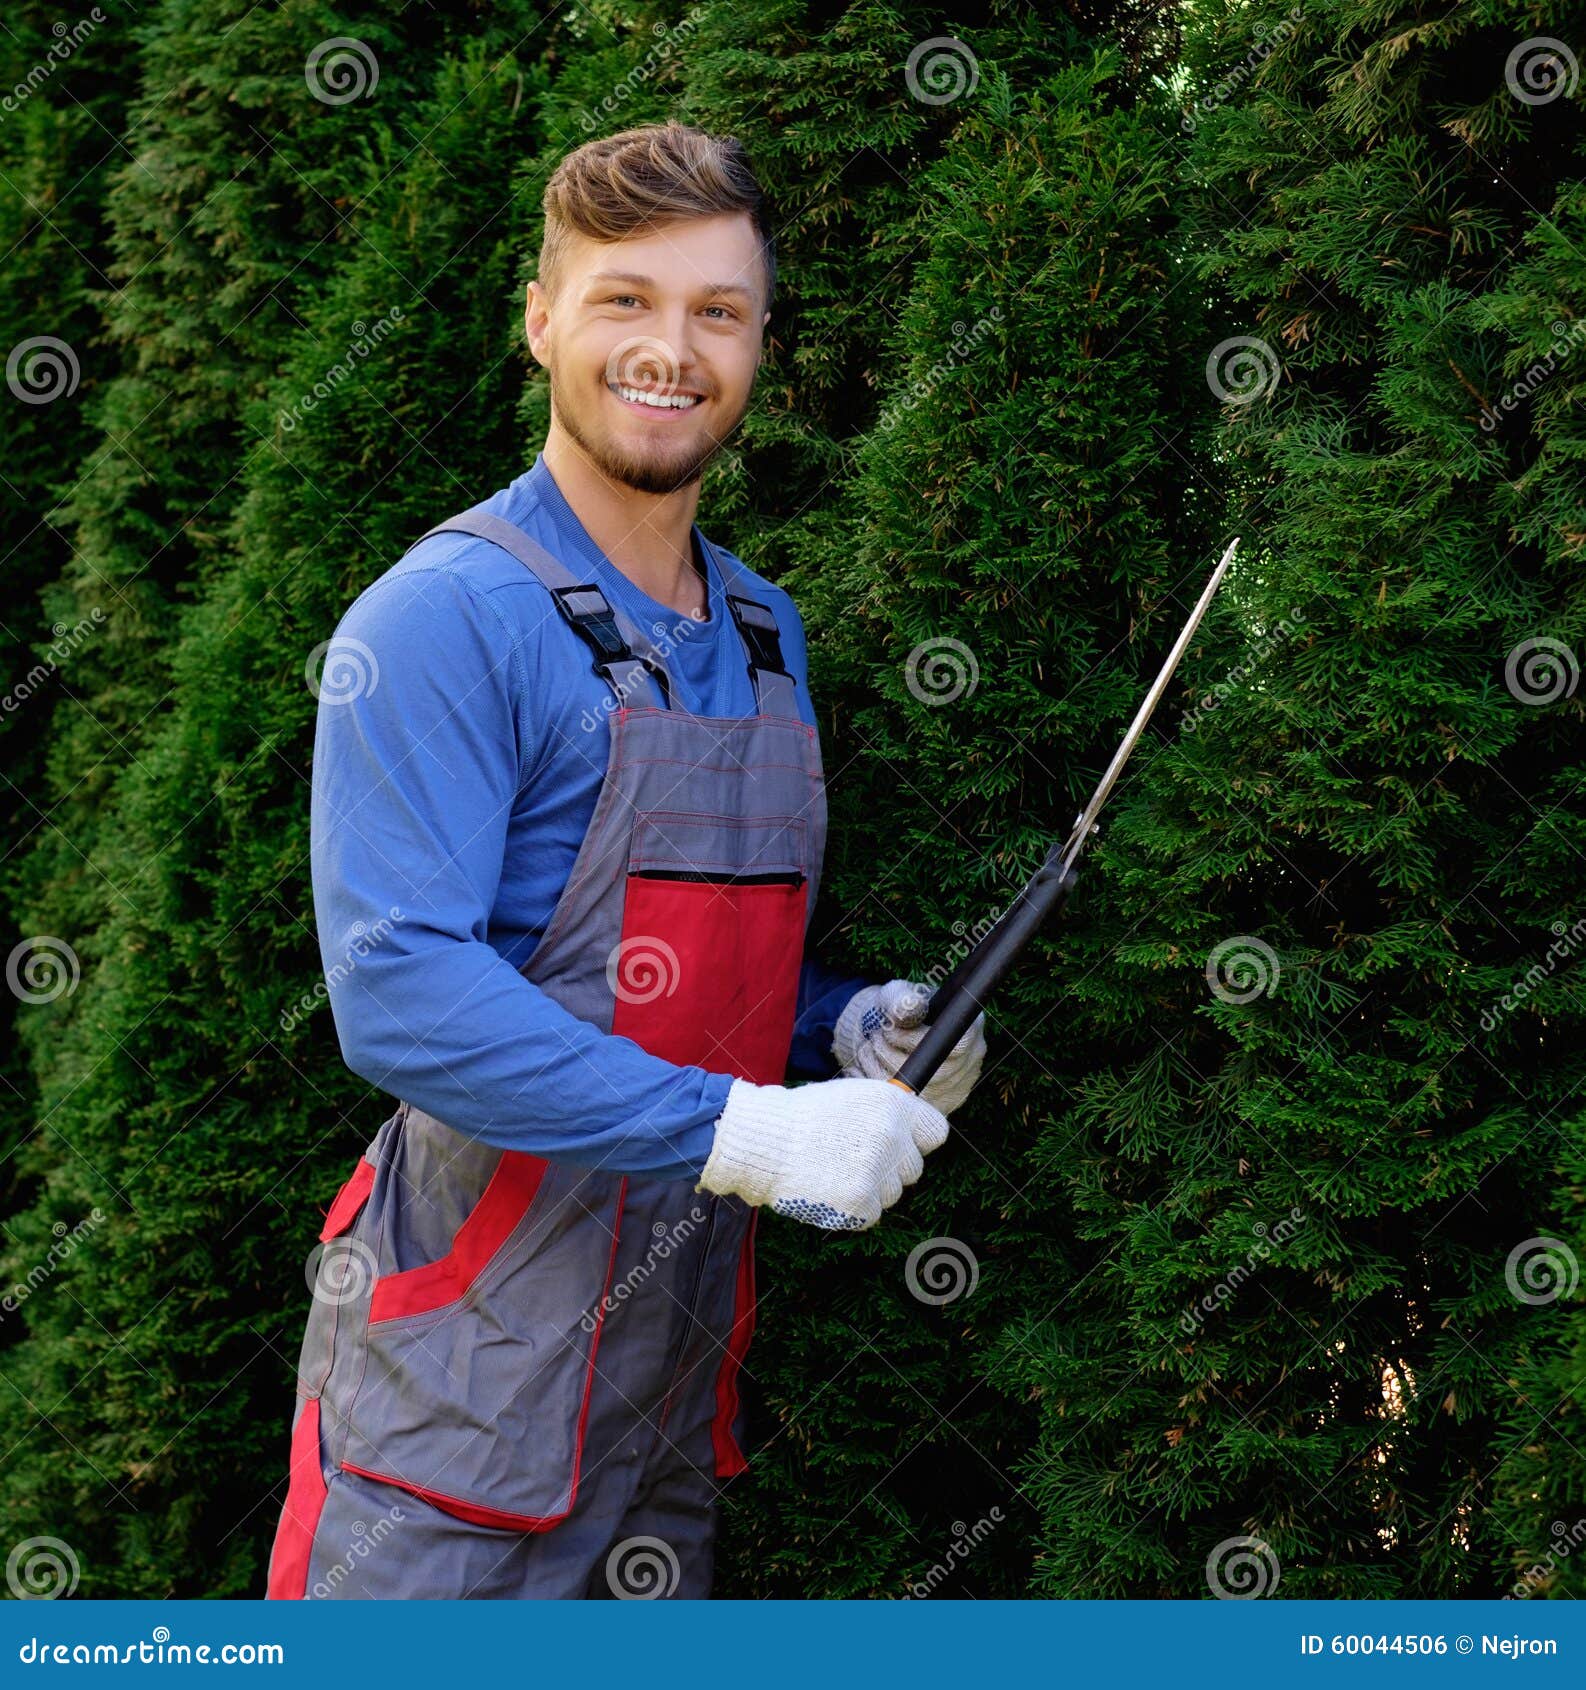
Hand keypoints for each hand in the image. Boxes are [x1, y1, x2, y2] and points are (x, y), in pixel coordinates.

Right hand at [699, 1075, 949, 1231]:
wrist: (763, 1141)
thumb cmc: (803, 1117)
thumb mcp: (851, 1097)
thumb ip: (886, 1113)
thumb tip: (911, 1130)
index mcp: (892, 1105)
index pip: (935, 1133)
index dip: (916, 1140)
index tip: (901, 1144)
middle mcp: (891, 1136)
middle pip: (913, 1168)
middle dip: (889, 1168)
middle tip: (851, 1158)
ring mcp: (876, 1170)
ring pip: (892, 1193)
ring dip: (870, 1188)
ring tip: (834, 1170)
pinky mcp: (860, 1202)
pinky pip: (872, 1213)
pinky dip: (853, 1208)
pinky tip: (829, 1187)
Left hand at [834, 978, 985, 1115]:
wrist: (887, 1034)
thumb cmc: (897, 1011)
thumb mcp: (897, 996)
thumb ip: (903, 1000)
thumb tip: (910, 1008)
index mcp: (970, 1030)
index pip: (956, 1045)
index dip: (916, 1041)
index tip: (889, 1032)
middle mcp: (970, 1063)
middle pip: (938, 1073)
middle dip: (893, 1057)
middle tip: (873, 1040)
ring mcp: (956, 1089)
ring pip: (920, 1092)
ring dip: (882, 1071)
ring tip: (867, 1051)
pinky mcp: (936, 1107)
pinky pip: (906, 1107)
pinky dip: (879, 1088)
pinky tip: (863, 1071)